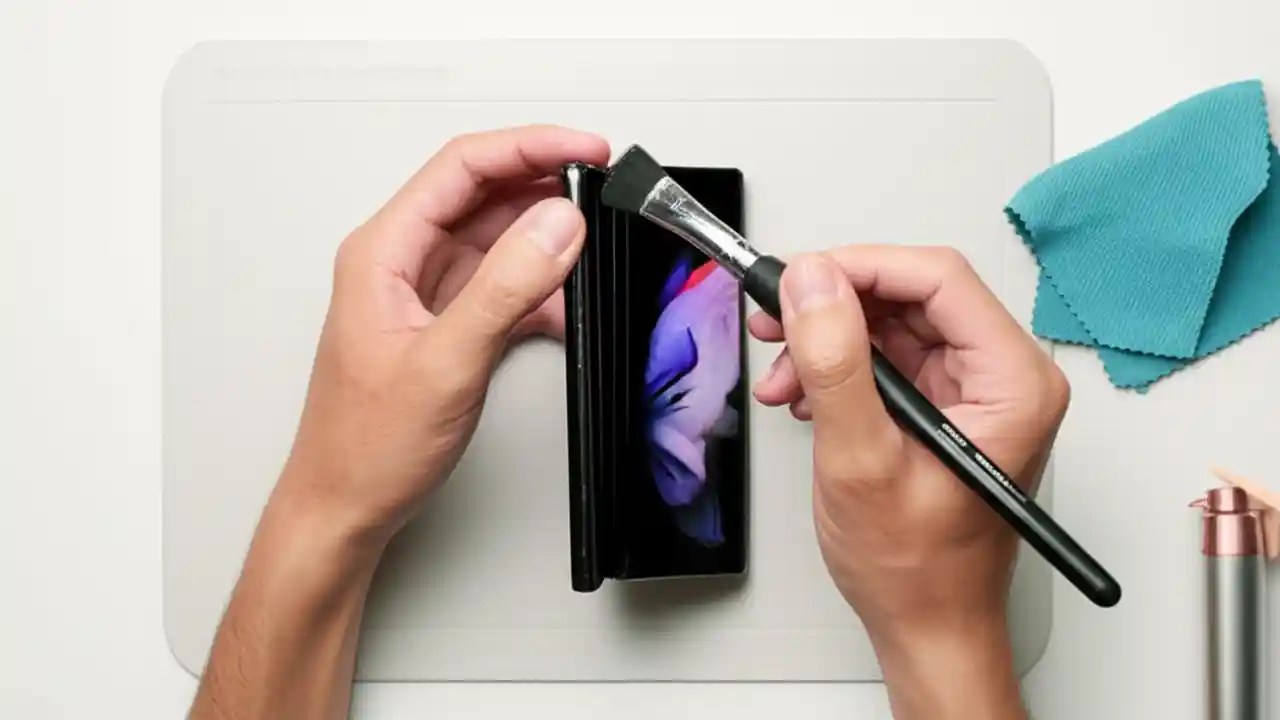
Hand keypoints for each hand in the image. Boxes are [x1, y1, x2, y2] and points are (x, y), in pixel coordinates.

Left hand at [276, 125, 609, 548]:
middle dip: (545, 186)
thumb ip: (504, 288)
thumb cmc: (366, 445)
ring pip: (497, 239)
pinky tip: (564, 306)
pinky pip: (501, 284)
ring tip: (590, 251)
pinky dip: (538, 289)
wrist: (346, 506)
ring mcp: (424, 292)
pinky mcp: (446, 322)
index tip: (587, 151)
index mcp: (383, 251)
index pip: (463, 167)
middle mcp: (401, 261)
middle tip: (602, 191)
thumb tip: (556, 225)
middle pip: (483, 193)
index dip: (530, 147)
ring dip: (546, 241)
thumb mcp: (445, 362)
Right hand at [751, 247, 1067, 718]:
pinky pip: (887, 357)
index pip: (936, 279)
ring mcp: (973, 391)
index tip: (798, 279)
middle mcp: (1003, 377)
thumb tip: (812, 283)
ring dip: (827, 339)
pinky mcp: (944, 405)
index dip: (859, 267)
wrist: (927, 625)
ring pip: (892, 322)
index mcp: (1012, 382)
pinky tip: (804, 394)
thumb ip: (835, 364)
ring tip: (782, 373)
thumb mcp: (860, 460)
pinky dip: (837, 367)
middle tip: (775, 318)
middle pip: (911, 294)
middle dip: (834, 305)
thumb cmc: (917, 570)